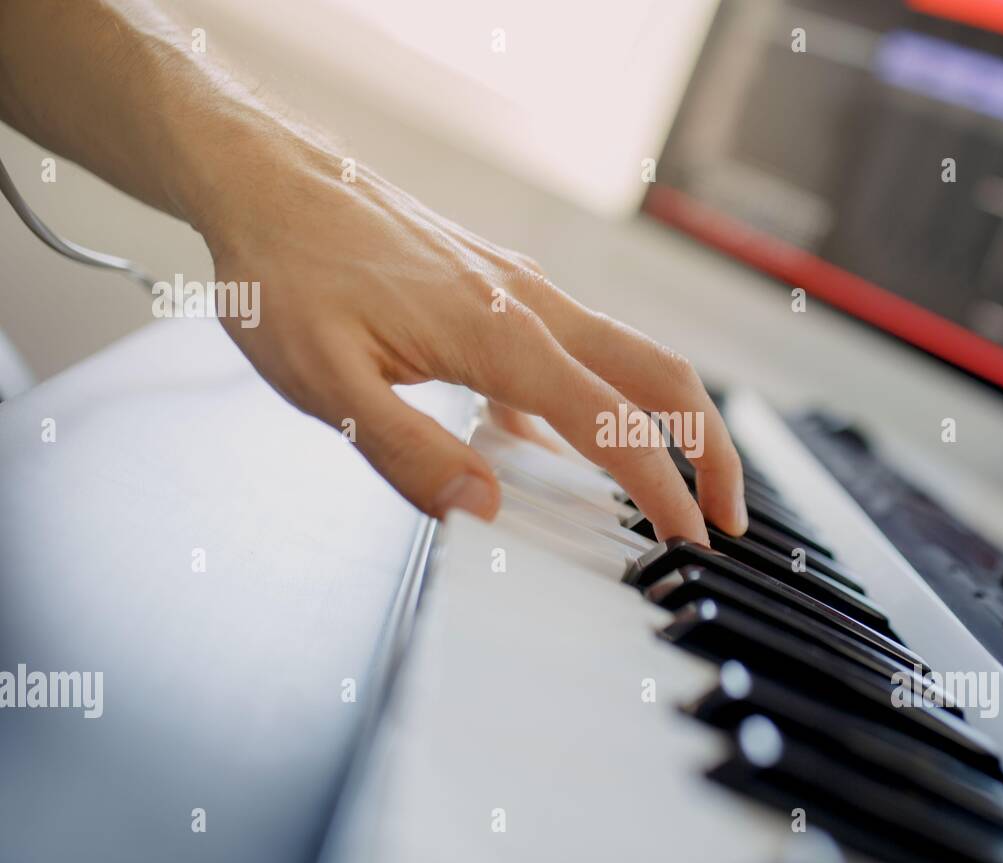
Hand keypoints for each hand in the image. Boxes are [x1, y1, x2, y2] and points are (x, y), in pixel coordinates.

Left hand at [202, 139, 746, 543]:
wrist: (272, 182)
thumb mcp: (327, 386)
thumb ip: (409, 454)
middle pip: (662, 376)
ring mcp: (524, 291)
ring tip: (684, 482)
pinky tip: (567, 439)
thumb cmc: (291, 274)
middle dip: (714, 449)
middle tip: (730, 513)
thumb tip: (483, 508)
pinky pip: (582, 347)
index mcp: (500, 337)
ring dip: (675, 418)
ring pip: (634, 354)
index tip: (691, 540)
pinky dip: (607, 397)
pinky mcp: (504, 287)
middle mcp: (531, 307)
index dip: (664, 490)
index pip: (614, 425)